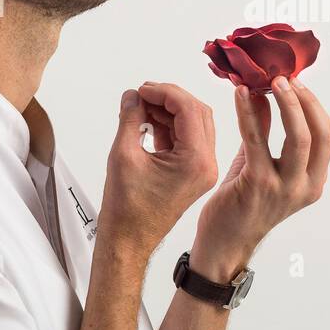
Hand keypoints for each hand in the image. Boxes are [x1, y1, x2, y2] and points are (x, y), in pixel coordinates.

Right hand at [100, 84, 218, 257]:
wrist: (129, 241)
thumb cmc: (127, 209)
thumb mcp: (123, 155)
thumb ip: (130, 118)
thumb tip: (133, 95)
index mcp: (197, 162)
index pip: (190, 110)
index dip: (164, 93)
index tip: (142, 89)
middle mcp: (206, 165)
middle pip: (197, 113)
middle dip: (169, 98)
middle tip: (142, 94)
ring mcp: (202, 169)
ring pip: (194, 124)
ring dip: (168, 111)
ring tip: (140, 108)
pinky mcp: (193, 172)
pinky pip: (187, 138)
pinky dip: (169, 126)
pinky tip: (147, 122)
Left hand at [195, 76, 329, 271]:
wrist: (224, 242)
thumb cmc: (241, 202)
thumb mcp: (260, 162)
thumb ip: (267, 130)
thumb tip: (266, 91)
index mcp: (314, 181)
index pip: (326, 135)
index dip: (313, 105)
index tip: (296, 82)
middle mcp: (306, 186)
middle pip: (319, 133)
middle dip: (304, 100)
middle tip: (285, 78)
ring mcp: (284, 188)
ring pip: (298, 137)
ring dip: (286, 103)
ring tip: (271, 81)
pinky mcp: (258, 184)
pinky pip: (257, 140)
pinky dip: (249, 113)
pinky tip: (240, 95)